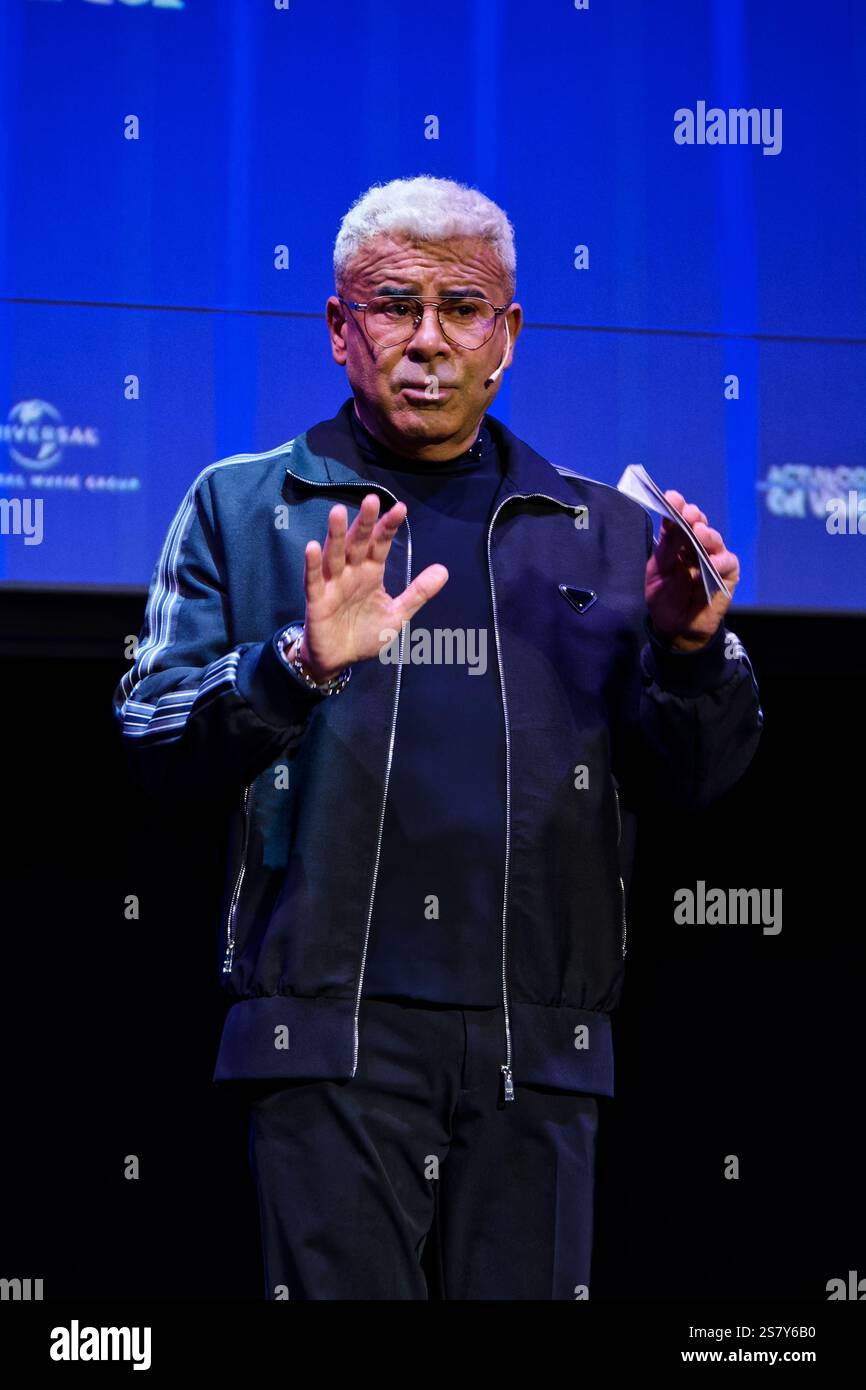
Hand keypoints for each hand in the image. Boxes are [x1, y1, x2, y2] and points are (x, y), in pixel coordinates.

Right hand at [297, 494, 448, 679]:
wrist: (339, 660)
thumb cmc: (365, 634)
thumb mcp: (397, 614)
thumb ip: (418, 593)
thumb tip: (444, 570)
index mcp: (371, 573)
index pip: (381, 544)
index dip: (389, 526)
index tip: (401, 507)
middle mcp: (351, 572)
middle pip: (357, 543)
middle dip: (364, 522)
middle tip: (371, 499)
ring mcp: (332, 584)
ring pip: (334, 554)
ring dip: (336, 534)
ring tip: (339, 513)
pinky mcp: (316, 600)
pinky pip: (313, 580)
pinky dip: (313, 564)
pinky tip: (313, 547)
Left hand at [645, 491, 738, 650]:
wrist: (676, 628)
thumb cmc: (665, 598)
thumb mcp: (657, 572)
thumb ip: (667, 548)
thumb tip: (672, 521)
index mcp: (676, 542)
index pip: (677, 520)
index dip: (676, 507)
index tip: (672, 497)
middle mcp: (696, 546)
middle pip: (698, 524)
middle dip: (693, 516)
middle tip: (687, 513)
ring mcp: (713, 558)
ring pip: (714, 540)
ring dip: (707, 535)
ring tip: (698, 532)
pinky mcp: (727, 574)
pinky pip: (728, 563)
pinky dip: (720, 562)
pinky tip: (712, 562)